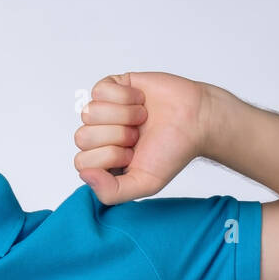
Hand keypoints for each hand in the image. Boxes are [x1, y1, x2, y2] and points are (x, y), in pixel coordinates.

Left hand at [74, 71, 213, 204]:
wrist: (196, 119)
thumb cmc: (173, 150)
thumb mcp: (145, 184)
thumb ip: (111, 192)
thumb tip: (85, 175)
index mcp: (102, 161)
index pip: (82, 162)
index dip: (109, 157)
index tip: (133, 155)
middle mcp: (99, 136)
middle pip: (82, 137)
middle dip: (117, 136)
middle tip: (139, 135)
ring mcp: (103, 110)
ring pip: (89, 112)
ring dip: (123, 115)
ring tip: (141, 118)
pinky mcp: (112, 87)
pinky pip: (99, 90)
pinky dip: (124, 96)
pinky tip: (140, 101)